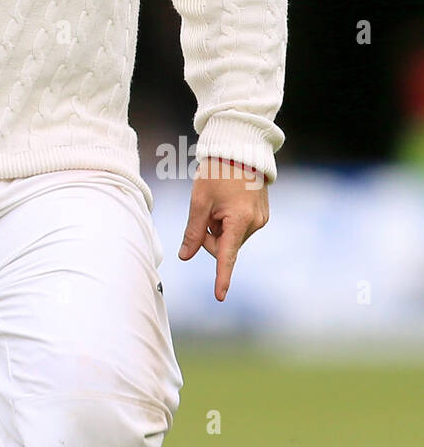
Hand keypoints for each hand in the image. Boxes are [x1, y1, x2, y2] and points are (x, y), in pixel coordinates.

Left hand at [178, 157, 268, 301]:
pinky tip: (228, 202)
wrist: (239, 150)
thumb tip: (185, 256)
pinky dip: (228, 222)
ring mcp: (260, 220)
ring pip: (231, 238)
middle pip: (224, 246)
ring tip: (218, 203)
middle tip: (203, 214)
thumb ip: (193, 231)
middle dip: (210, 237)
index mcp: (239, 221)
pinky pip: (239, 228)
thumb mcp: (199, 201)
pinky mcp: (262, 215)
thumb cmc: (217, 173)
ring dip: (219, 227)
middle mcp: (254, 224)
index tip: (219, 296)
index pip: (227, 256)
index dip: (221, 277)